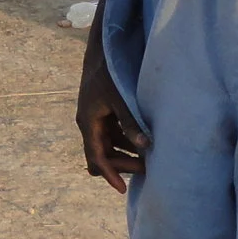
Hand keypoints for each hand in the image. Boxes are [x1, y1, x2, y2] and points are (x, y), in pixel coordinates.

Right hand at [77, 40, 148, 192]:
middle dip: (121, 165)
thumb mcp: (120, 98)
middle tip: (147, 168)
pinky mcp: (103, 114)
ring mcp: (96, 119)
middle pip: (101, 156)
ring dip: (124, 155)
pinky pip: (113, 136)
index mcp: (89, 122)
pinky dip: (126, 143)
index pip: (96, 157)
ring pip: (108, 147)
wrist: (100, 50)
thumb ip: (131, 122)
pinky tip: (143, 142)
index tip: (122, 188)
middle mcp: (89, 124)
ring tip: (148, 159)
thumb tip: (145, 146)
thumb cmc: (108, 72)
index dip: (109, 174)